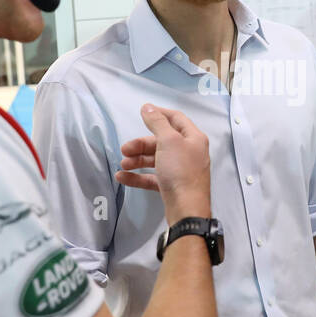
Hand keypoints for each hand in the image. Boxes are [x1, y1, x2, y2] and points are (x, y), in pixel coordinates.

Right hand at [116, 104, 210, 220]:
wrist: (186, 209)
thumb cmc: (181, 171)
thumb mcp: (168, 141)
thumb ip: (157, 122)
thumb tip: (148, 107)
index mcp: (193, 138)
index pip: (176, 119)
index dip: (159, 113)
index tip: (142, 112)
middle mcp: (189, 152)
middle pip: (161, 141)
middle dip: (141, 145)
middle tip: (124, 149)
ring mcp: (181, 170)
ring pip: (155, 160)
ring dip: (137, 160)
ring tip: (123, 165)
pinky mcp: (172, 186)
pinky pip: (153, 177)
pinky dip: (138, 176)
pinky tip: (123, 177)